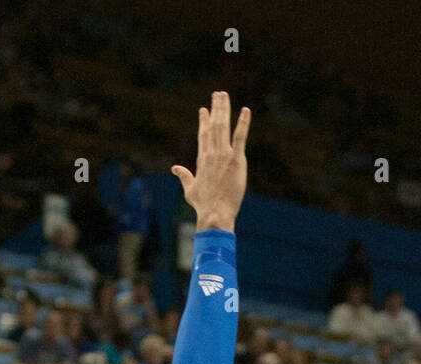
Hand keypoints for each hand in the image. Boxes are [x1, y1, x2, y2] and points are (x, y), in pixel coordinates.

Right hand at [172, 91, 250, 232]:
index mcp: (202, 159)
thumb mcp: (189, 189)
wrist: (215, 213)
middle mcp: (211, 153)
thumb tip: (174, 168)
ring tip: (224, 95)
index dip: (204, 121)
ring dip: (224, 109)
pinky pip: (240, 137)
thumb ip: (183, 176)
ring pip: (223, 126)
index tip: (204, 109)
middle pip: (213, 125)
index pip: (203, 135)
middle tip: (218, 94)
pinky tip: (246, 110)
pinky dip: (243, 123)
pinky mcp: (236, 160)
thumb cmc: (203, 204)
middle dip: (215, 108)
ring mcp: (224, 155)